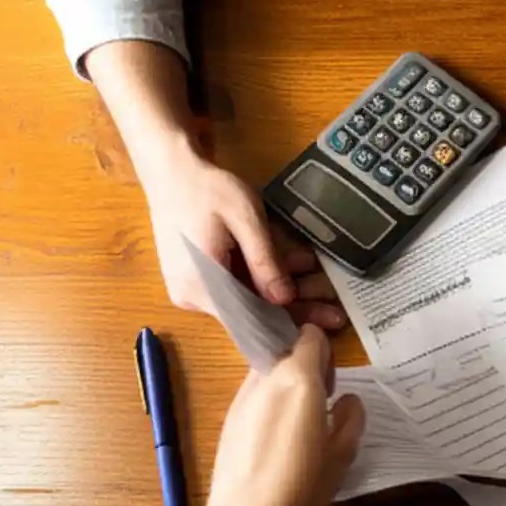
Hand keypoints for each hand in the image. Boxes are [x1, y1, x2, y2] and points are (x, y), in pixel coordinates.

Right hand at [143, 147, 346, 328]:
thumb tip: (284, 300)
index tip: (321, 331)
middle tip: (335, 315)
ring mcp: (190, 292)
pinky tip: (294, 270)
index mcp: (203, 284)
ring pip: (247, 303)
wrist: (170, 173)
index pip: (252, 321)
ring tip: (323, 288)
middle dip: (295, 312)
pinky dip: (263, 283)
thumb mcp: (245, 218)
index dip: (289, 327)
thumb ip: (264, 260)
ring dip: (284, 295)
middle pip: (253, 314)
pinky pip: (235, 291)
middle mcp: (192, 297)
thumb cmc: (207, 189)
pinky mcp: (194, 283)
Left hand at [204, 325, 365, 505]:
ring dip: (288, 385)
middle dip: (307, 366)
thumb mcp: (343, 452)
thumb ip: (351, 417)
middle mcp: (266, 377)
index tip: (333, 382)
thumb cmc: (302, 482)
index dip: (326, 352)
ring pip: (270, 372)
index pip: (310, 335)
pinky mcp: (230, 417)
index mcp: (298, 378)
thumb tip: (347, 400)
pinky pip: (256, 394)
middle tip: (321, 401)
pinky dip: (270, 403)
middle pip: (287, 349)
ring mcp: (243, 396)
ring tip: (300, 423)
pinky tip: (278, 439)